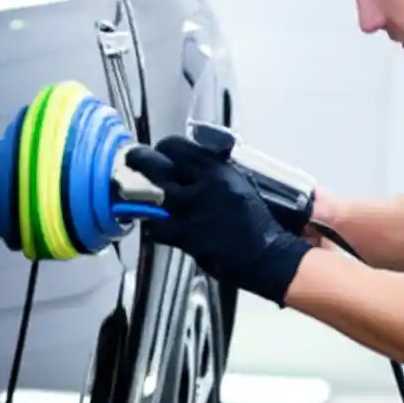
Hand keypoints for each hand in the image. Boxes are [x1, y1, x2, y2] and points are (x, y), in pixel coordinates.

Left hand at [126, 136, 311, 306]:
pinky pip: (157, 226)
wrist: (269, 255)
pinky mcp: (186, 237)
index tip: (161, 152)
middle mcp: (202, 186)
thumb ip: (215, 174)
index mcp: (218, 170)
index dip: (164, 148)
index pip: (177, 147)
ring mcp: (192, 212)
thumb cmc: (260, 222)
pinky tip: (157, 224)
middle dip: (141, 161)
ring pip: (150, 195)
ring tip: (137, 194)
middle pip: (156, 165)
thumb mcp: (241, 184)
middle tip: (134, 161)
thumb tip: (194, 168)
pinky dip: (154, 225)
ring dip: (142, 194)